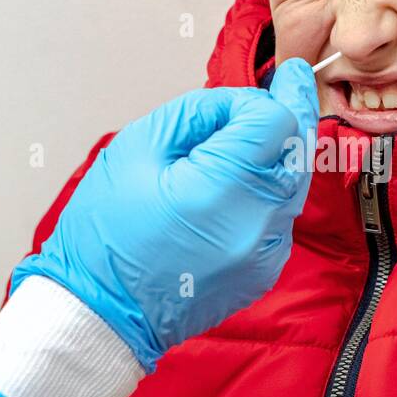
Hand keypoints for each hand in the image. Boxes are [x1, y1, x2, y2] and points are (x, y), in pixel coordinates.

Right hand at [11, 59, 318, 369]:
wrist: (99, 315)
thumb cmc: (104, 235)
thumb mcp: (136, 149)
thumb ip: (196, 115)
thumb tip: (235, 106)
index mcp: (222, 189)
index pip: (275, 122)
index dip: (260, 99)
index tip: (252, 88)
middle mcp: (256, 225)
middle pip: (298, 151)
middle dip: (291, 113)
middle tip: (292, 80)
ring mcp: (265, 254)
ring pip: (292, 185)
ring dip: (279, 155)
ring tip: (254, 133)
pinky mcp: (263, 272)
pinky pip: (279, 218)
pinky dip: (267, 194)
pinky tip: (238, 185)